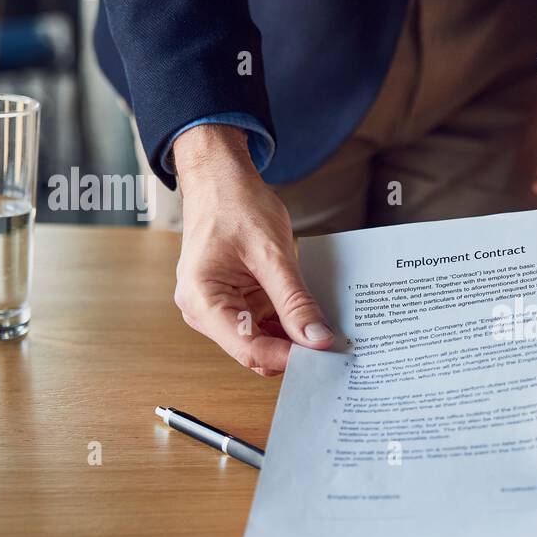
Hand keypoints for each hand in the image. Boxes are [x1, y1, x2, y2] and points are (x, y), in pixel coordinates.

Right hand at [172, 125, 334, 374]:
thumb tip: (318, 339)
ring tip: (327, 331)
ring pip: (261, 340)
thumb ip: (295, 300)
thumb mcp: (272, 253)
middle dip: (293, 351)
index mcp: (202, 299)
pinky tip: (311, 318)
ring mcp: (218, 308)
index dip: (289, 357)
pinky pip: (263, 324)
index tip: (325, 356)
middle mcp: (204, 311)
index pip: (248, 348)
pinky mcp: (234, 302)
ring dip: (293, 338)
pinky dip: (287, 324)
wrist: (220, 179)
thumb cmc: (235, 204)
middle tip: (334, 346)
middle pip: (254, 350)